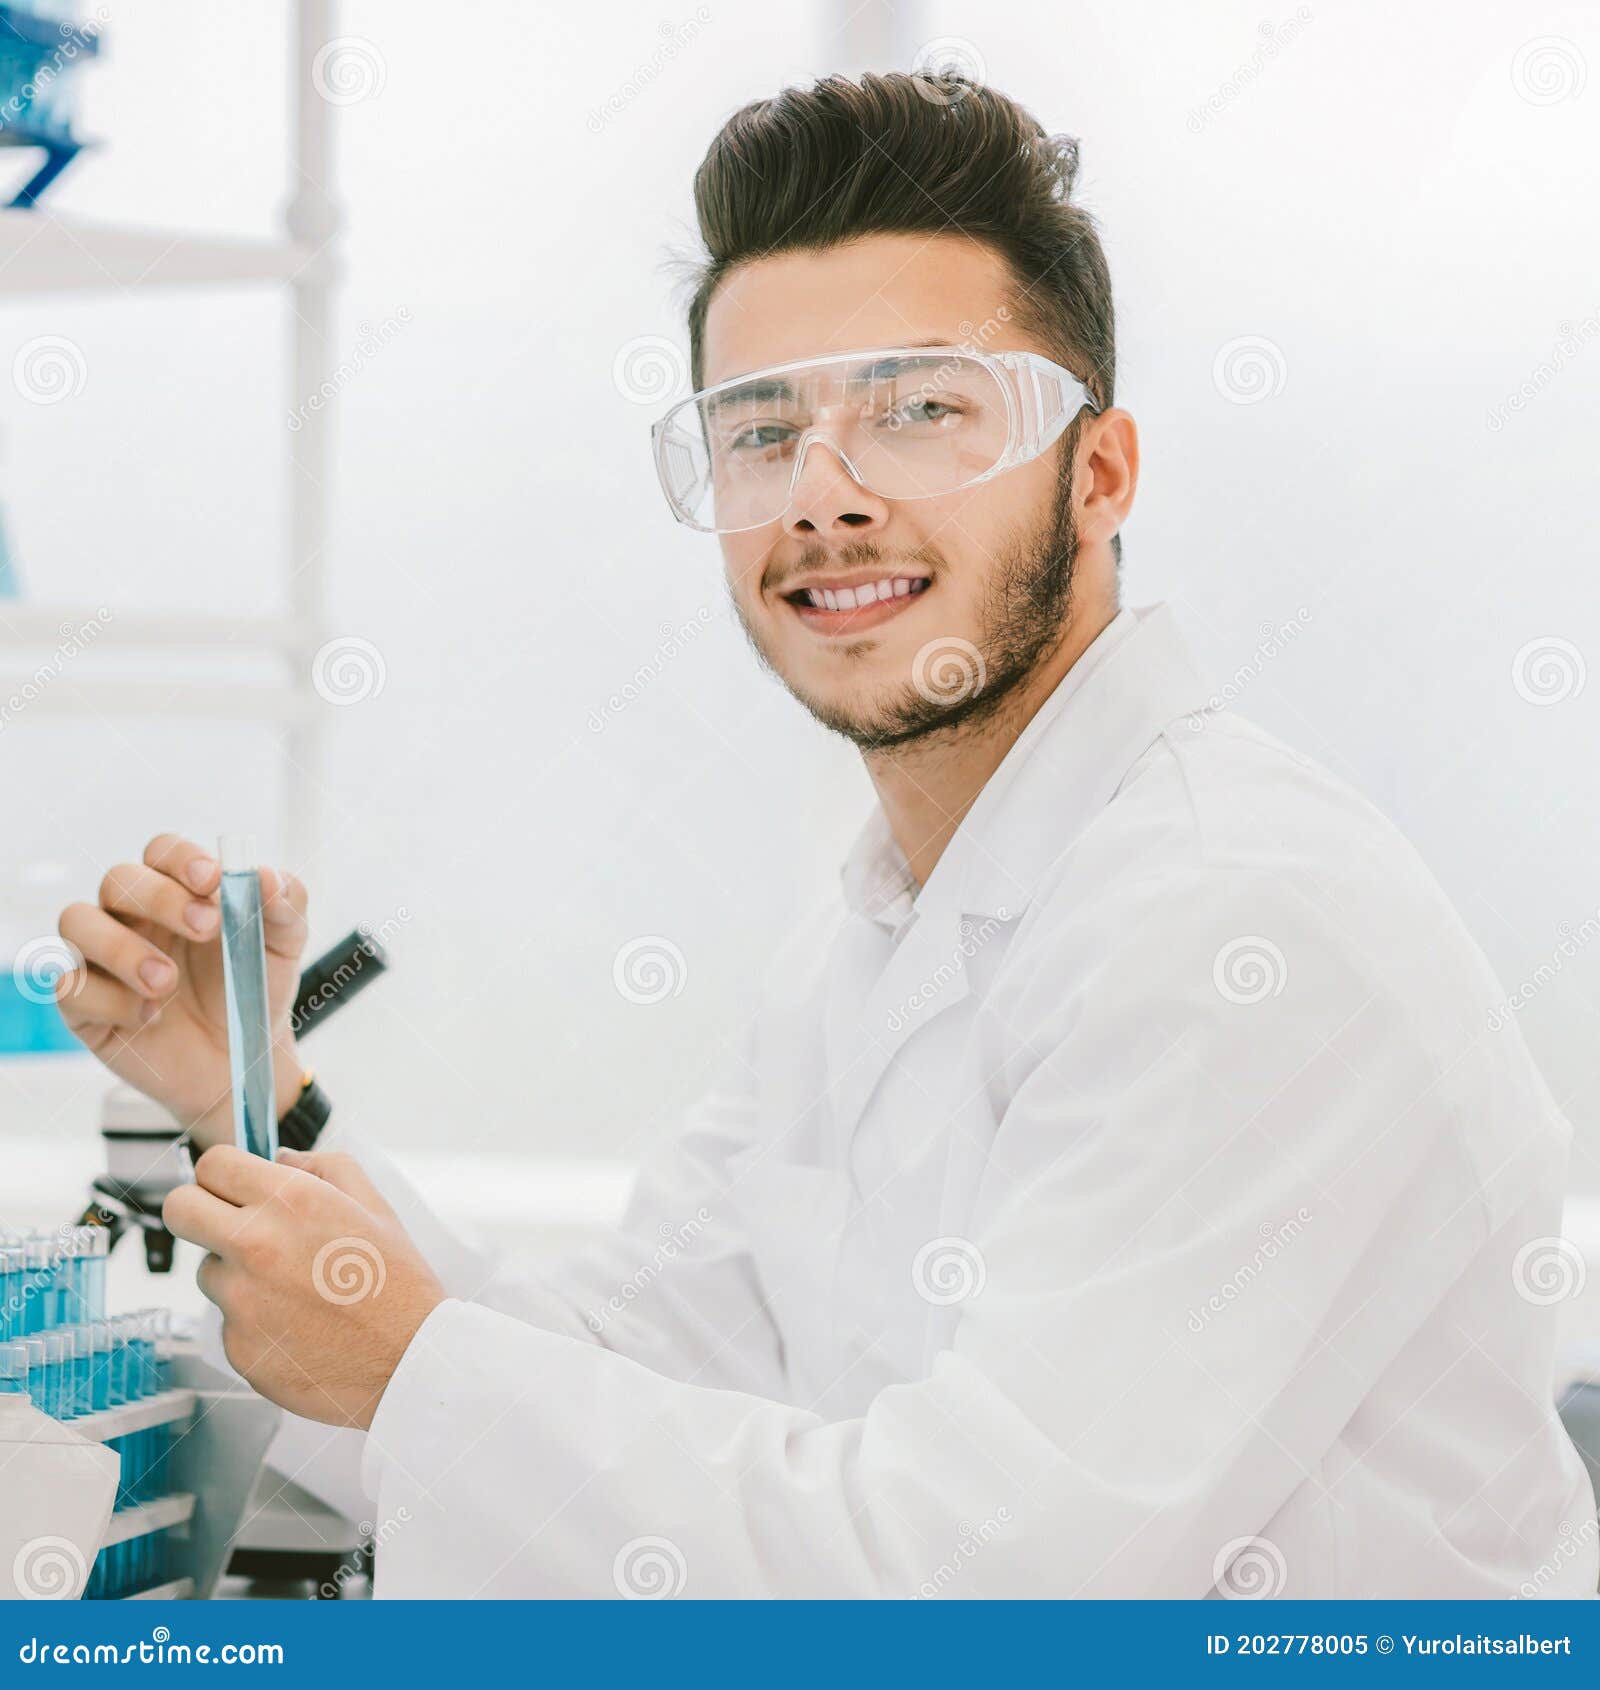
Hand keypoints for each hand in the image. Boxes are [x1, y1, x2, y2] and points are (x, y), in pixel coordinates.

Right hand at [55, 833, 309, 1145]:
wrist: (244, 1058)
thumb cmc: (254, 988)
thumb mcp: (284, 947)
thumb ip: (284, 907)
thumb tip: (267, 876)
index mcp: (178, 891)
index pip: (161, 851)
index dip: (181, 858)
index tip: (213, 879)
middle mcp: (132, 916)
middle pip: (118, 879)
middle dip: (159, 898)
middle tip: (206, 928)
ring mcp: (103, 958)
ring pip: (76, 922)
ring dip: (121, 947)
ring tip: (167, 981)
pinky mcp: (86, 1006)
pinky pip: (71, 988)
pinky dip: (112, 1001)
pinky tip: (150, 1017)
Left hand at [164, 1146, 446, 1428]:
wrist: (409, 1361)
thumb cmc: (397, 1282)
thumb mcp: (375, 1206)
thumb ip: (325, 1167)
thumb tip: (280, 1159)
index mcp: (290, 1202)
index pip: (212, 1165)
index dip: (223, 1172)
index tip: (234, 1185)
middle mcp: (255, 1245)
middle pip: (178, 1209)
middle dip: (198, 1209)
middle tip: (229, 1224)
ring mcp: (240, 1300)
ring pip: (208, 1271)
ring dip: (235, 1273)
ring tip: (290, 1288)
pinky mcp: (236, 1346)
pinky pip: (228, 1321)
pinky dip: (253, 1321)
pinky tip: (296, 1326)